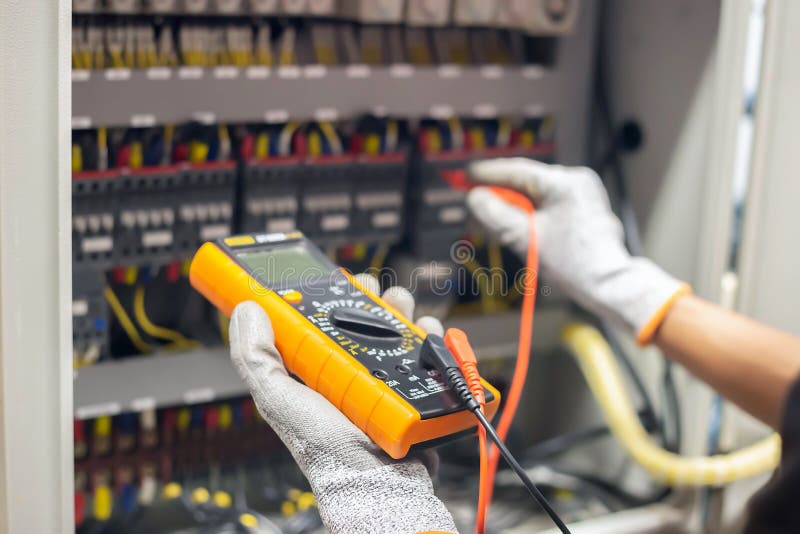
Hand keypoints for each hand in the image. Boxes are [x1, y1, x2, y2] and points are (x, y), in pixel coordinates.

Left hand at [228, 274, 455, 533]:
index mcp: (317, 369)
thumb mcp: (278, 400)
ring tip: (402, 307)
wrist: (377, 483)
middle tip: (370, 289)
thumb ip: (255, 358)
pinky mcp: (416, 388)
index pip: (320, 318)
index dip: (326, 294)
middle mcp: (352, 371)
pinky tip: (428, 333)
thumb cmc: (326, 449)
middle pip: (362, 317)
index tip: (333, 277)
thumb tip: (246, 310)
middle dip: (369, 296)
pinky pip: (427, 352)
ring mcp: (386, 379)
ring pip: (397, 327)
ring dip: (402, 309)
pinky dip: (432, 336)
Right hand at [467, 159, 688, 342]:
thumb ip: (496, 215)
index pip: (517, 170)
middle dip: (500, 193)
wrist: (608, 284)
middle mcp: (576, 180)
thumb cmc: (572, 264)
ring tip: (494, 219)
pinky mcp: (584, 206)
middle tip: (475, 201)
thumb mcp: (526, 239)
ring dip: (515, 205)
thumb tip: (474, 197)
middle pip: (526, 181)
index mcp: (565, 183)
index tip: (466, 175)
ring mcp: (583, 192)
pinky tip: (518, 224)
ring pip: (537, 193)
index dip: (488, 173)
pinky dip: (532, 211)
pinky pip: (550, 202)